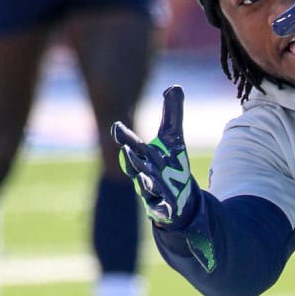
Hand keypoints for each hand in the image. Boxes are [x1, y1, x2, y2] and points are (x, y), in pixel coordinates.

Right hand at [111, 86, 199, 227]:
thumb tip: (174, 86)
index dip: (124, 136)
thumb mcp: (173, 138)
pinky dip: (161, 209)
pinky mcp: (161, 207)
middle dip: (130, 160)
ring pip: (144, 187)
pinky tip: (166, 209)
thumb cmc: (169, 164)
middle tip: (127, 152)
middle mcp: (143, 173)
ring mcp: (150, 191)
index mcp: (143, 155)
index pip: (131, 144)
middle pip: (134, 165)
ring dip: (144, 184)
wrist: (177, 195)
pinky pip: (159, 209)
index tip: (117, 126)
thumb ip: (172, 114)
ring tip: (146, 181)